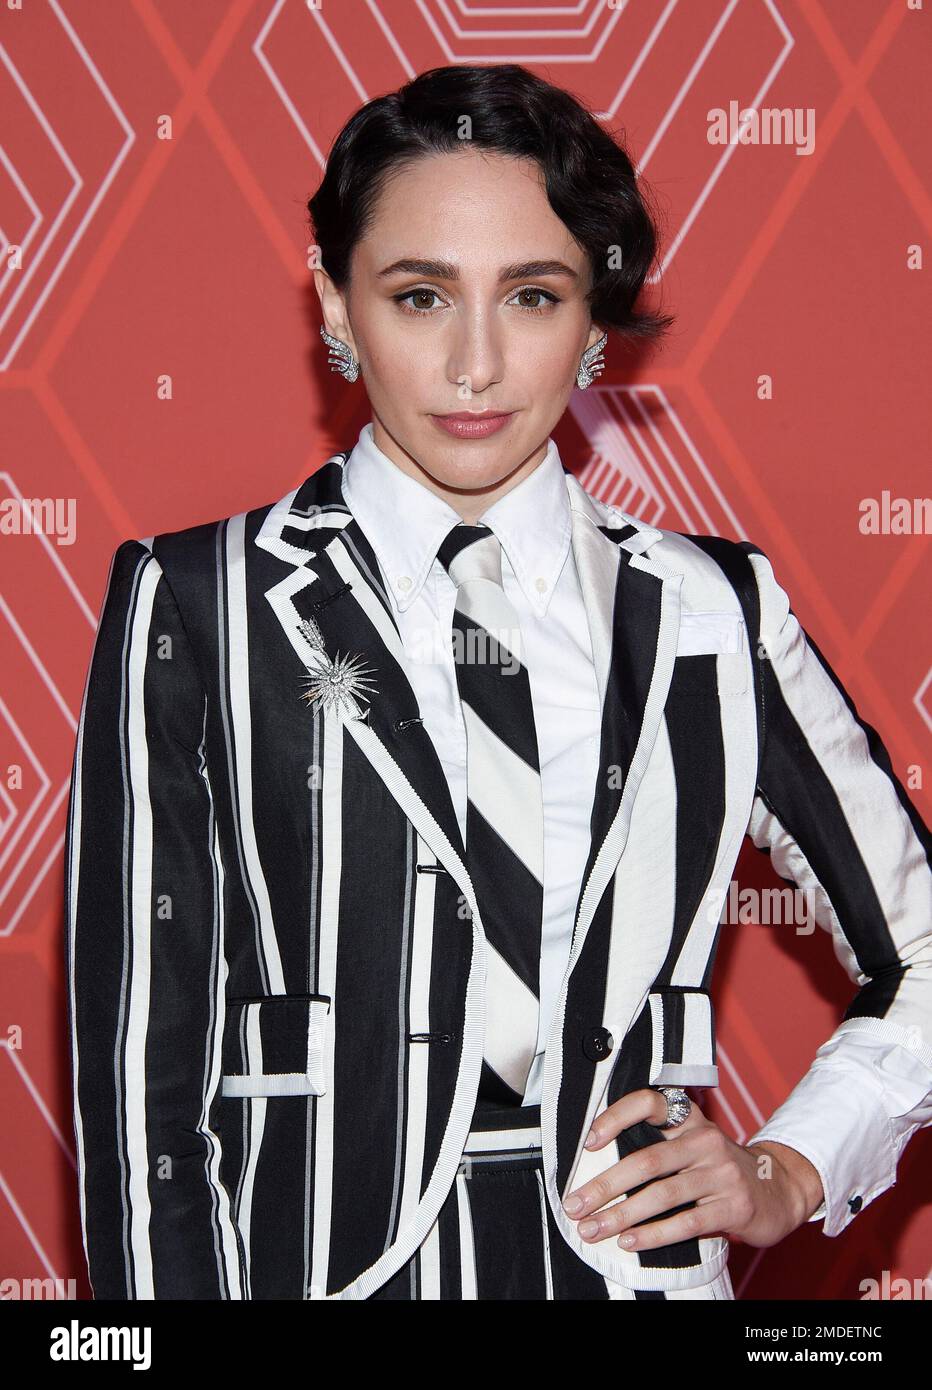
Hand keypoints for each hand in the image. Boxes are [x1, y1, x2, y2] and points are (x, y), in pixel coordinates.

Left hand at [561, 1088, 824, 1251]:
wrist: (779, 1190)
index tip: (589, 1141)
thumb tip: (596, 1171)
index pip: (650, 1102)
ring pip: (662, 1195)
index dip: (616, 1116)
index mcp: (691, 1120)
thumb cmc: (720, 1170)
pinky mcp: (734, 1206)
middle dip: (605, 1186)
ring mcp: (722, 1174)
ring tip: (593, 1229)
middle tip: (576, 1204)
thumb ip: (657, 1148)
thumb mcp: (693, 1146)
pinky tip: (629, 1241)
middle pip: (647, 1161)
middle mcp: (705, 1141)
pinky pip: (685, 1222)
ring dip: (621, 1215)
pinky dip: (653, 1234)